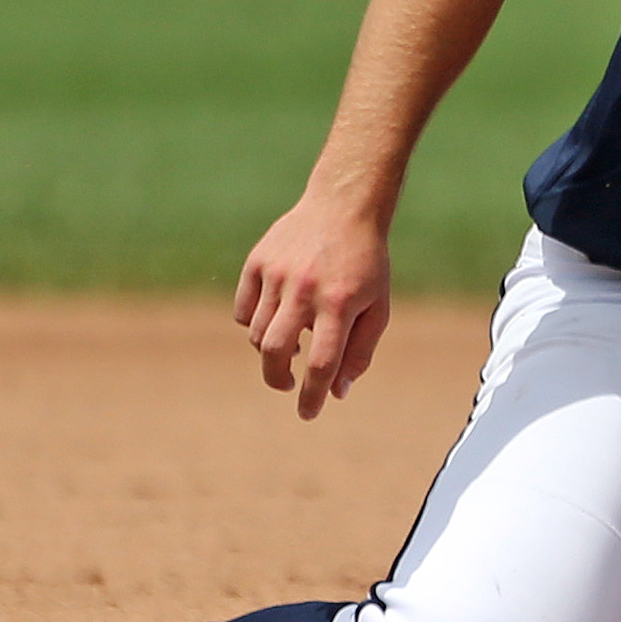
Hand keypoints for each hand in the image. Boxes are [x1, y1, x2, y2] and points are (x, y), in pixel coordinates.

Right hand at [234, 193, 393, 419]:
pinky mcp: (257, 262)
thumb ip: (359, 351)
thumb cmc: (366, 264)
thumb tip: (336, 391)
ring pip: (257, 333)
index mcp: (340, 303)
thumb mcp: (377, 307)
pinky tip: (276, 319)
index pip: (322, 362)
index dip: (313, 395)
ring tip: (293, 344)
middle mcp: (305, 290)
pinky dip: (254, 324)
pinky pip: (243, 310)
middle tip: (288, 385)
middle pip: (276, 351)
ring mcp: (276, 274)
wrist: (344, 207)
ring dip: (271, 350)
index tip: (308, 414)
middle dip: (277, 379)